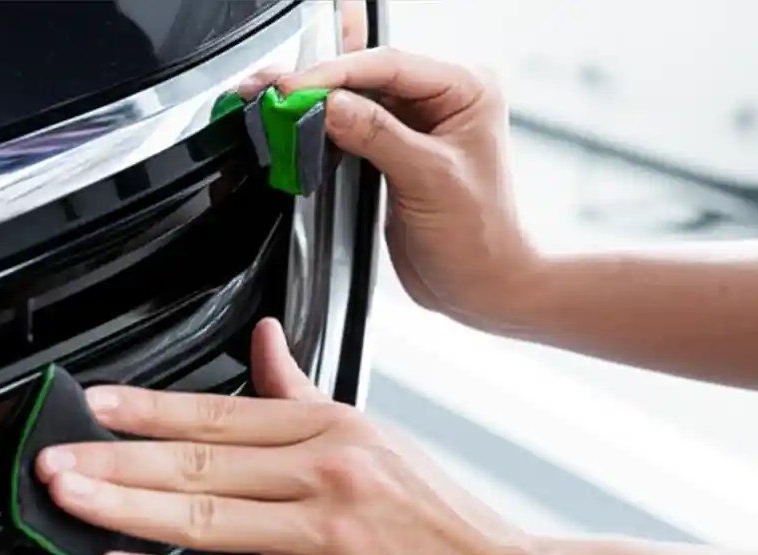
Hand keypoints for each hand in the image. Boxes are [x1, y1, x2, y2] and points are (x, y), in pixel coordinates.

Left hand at [35, 319, 532, 554]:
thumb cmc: (442, 519)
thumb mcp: (375, 437)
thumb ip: (303, 393)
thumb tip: (262, 340)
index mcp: (332, 429)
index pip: (222, 408)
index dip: (149, 406)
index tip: (96, 402)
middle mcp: (324, 475)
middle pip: (199, 459)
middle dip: (115, 457)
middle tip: (54, 456)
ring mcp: (322, 537)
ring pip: (204, 516)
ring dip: (124, 507)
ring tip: (70, 499)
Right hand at [269, 48, 541, 330]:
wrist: (479, 286)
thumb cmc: (480, 237)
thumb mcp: (429, 178)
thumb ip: (377, 136)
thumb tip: (330, 106)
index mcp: (467, 89)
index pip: (390, 66)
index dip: (337, 73)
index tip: (296, 87)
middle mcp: (443, 100)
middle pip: (368, 77)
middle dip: (319, 85)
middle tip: (277, 96)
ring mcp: (416, 125)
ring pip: (355, 101)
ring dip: (315, 107)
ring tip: (279, 109)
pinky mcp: (393, 151)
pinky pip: (352, 129)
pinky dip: (322, 131)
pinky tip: (299, 132)